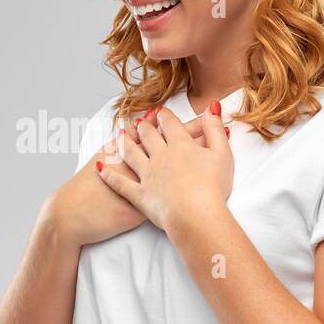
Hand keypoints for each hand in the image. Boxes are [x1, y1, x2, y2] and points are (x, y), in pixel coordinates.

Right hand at [48, 109, 220, 246]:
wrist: (73, 214)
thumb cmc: (86, 187)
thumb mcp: (100, 158)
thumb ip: (118, 143)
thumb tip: (131, 130)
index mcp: (134, 151)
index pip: (163, 133)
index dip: (185, 125)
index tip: (208, 114)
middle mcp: (143, 168)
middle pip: (175, 150)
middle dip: (198, 138)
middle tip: (222, 125)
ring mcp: (145, 188)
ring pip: (177, 173)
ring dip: (198, 163)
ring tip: (221, 154)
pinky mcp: (146, 208)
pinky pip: (173, 197)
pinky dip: (190, 192)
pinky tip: (207, 191)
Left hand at [96, 104, 232, 235]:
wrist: (195, 216)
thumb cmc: (213, 187)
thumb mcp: (222, 154)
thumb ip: (215, 130)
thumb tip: (212, 107)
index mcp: (180, 145)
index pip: (170, 125)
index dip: (165, 117)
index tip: (160, 112)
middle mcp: (160, 156)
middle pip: (148, 136)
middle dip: (144, 127)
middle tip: (140, 121)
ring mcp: (146, 175)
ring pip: (131, 154)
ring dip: (125, 143)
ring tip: (120, 135)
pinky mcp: (139, 195)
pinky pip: (120, 183)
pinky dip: (109, 175)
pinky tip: (101, 169)